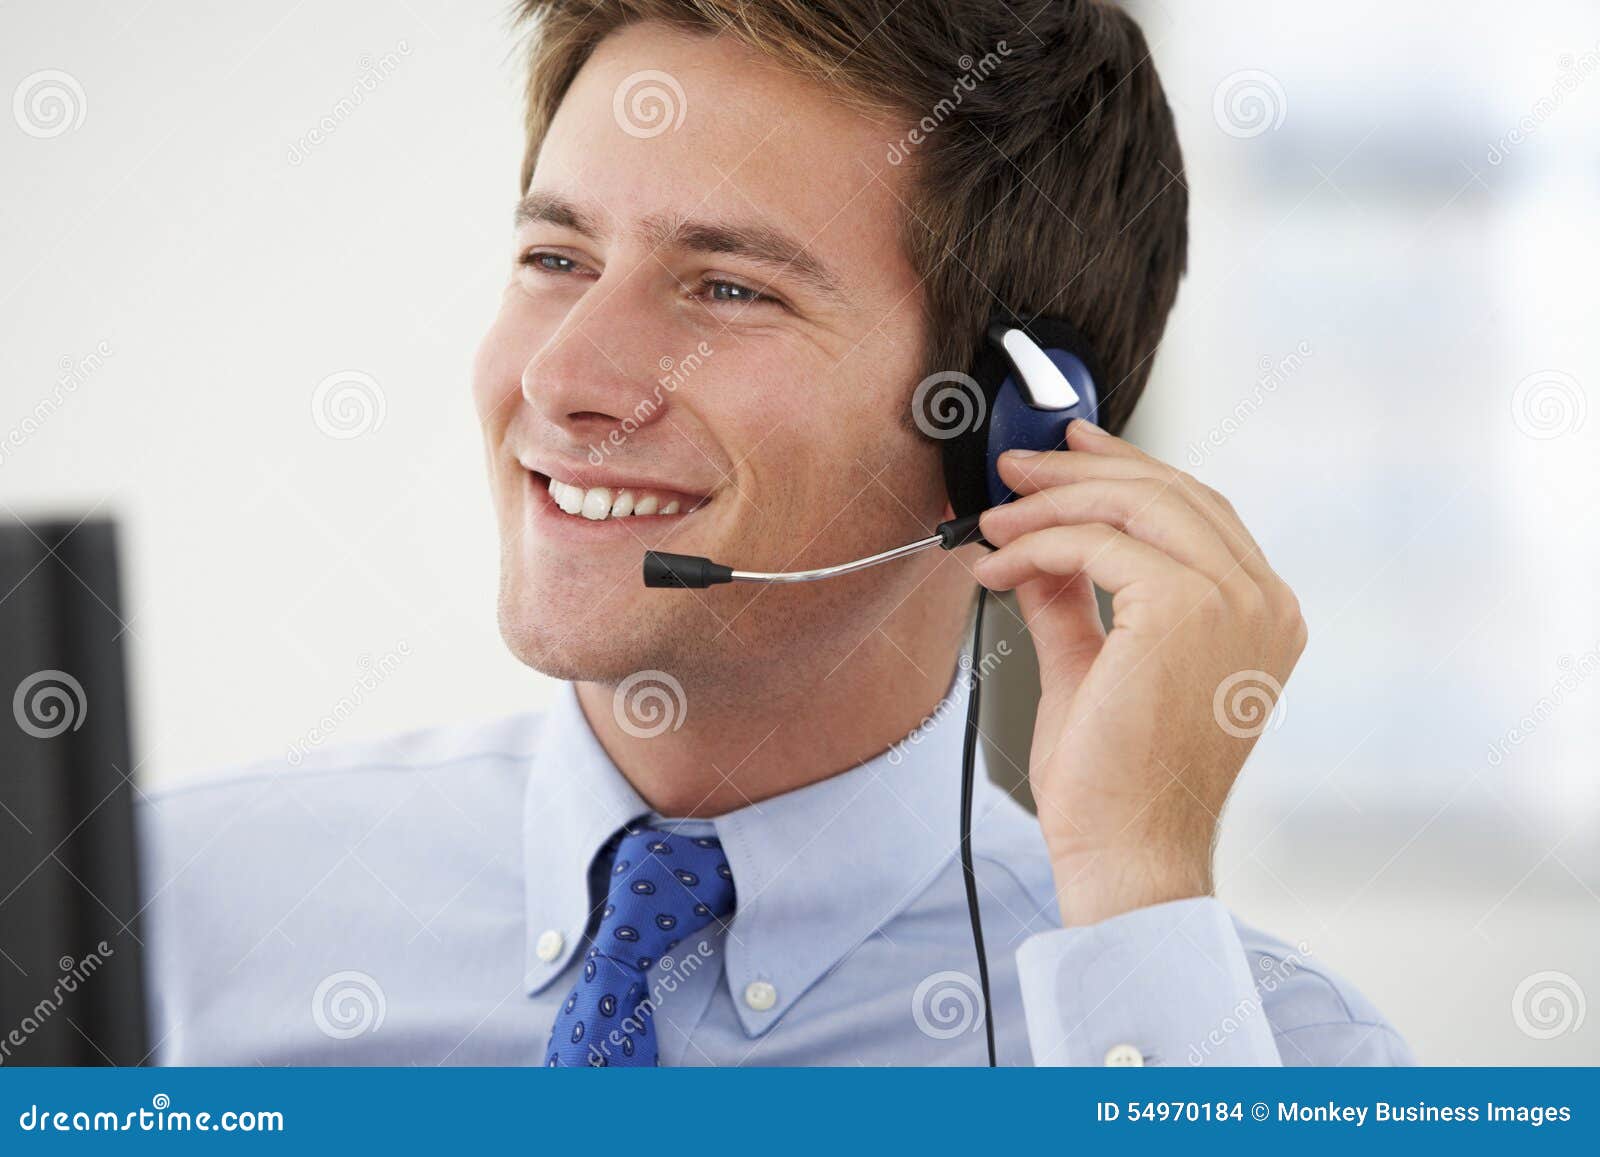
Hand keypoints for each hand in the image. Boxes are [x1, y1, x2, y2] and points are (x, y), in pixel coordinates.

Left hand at [973, 420, 1306, 926]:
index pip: (1196, 509)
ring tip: (994, 514)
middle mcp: (1262, 600)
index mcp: (1260, 612)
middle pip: (1168, 491)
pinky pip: (1096, 546)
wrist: (1127, 850)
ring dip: (1051, 502)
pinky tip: (995, 566)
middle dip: (1081, 469)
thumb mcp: (1092, 665)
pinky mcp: (1185, 609)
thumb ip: (1072, 602)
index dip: (1127, 469)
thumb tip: (1038, 549)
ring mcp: (1234, 601)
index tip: (1070, 452)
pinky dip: (1036, 545)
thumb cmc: (1118, 782)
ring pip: (1134, 504)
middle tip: (1016, 466)